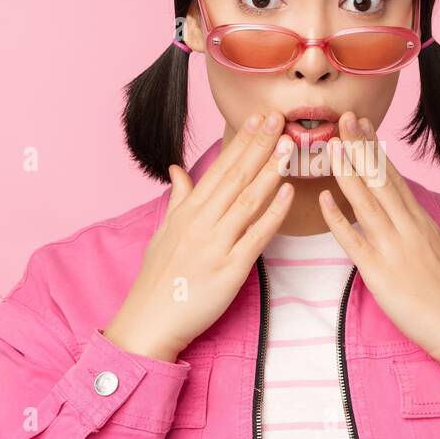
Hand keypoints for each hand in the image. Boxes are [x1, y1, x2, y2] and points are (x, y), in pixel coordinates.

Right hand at [105, 111, 294, 361]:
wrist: (150, 320)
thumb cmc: (157, 278)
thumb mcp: (163, 233)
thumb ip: (178, 200)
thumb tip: (178, 170)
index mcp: (187, 212)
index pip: (219, 169)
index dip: (241, 142)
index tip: (258, 118)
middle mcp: (201, 223)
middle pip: (236, 177)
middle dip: (259, 146)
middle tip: (279, 119)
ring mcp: (216, 245)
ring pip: (248, 200)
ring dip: (270, 171)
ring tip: (289, 147)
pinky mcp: (230, 269)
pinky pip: (256, 236)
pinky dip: (273, 213)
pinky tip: (288, 192)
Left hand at [316, 112, 439, 400]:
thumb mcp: (439, 252)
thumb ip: (420, 232)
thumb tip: (409, 218)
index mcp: (421, 222)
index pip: (395, 178)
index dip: (376, 150)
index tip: (363, 125)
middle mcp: (408, 228)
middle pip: (381, 179)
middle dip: (362, 146)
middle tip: (346, 117)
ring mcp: (394, 248)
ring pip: (368, 201)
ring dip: (348, 171)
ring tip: (331, 145)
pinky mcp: (381, 272)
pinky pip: (356, 240)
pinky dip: (339, 218)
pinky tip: (325, 200)